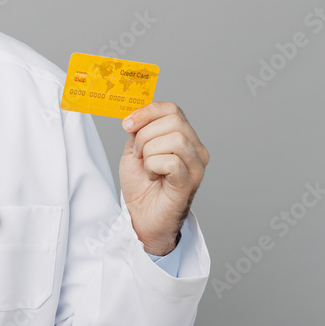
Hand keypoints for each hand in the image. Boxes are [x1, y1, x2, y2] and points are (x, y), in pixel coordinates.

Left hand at [118, 102, 208, 255]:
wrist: (141, 216)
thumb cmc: (141, 185)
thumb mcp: (134, 150)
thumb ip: (139, 130)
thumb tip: (137, 114)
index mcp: (184, 137)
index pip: (172, 109)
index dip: (147, 112)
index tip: (127, 125)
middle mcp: (196, 149)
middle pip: (174, 121)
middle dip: (145, 135)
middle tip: (138, 154)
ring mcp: (196, 166)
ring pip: (175, 139)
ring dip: (149, 152)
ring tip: (147, 167)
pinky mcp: (190, 182)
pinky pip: (172, 162)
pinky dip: (154, 167)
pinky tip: (153, 176)